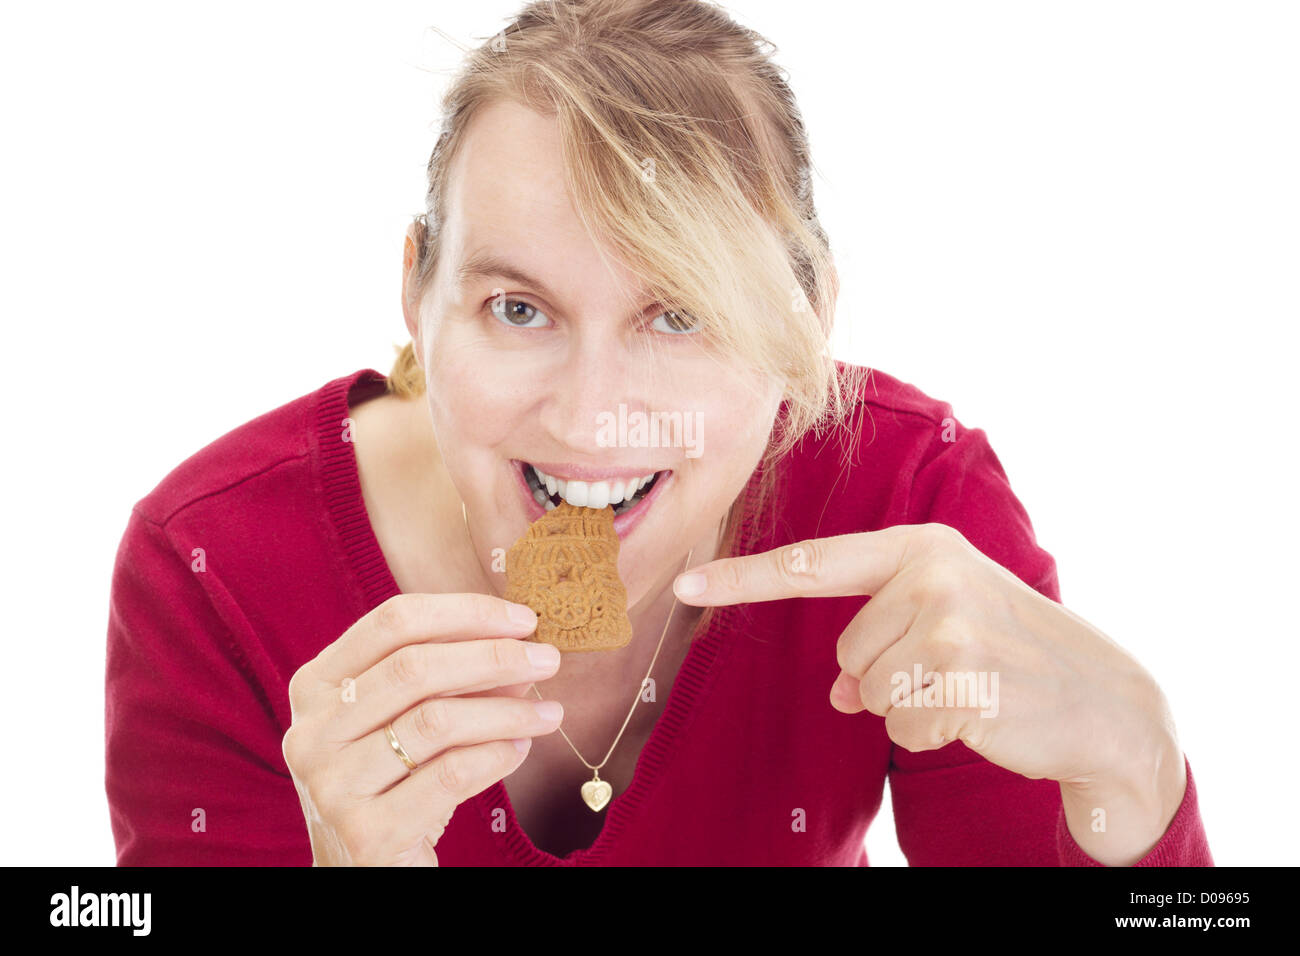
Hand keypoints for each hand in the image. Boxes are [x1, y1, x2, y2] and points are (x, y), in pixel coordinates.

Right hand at [282, 593, 563, 865]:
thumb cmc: (394, 777)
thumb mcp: (405, 715)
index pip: (392, 622)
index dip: (464, 613)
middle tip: (548, 660)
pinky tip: (520, 750)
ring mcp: (332, 784)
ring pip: (436, 722)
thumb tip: (518, 641)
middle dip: (493, 657)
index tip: (524, 619)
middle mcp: (312, 731)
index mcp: (316, 684)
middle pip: (414, 668)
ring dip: (506, 711)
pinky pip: (449, 775)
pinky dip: (496, 756)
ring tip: (548, 712)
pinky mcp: (365, 833)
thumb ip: (448, 675)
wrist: (363, 867)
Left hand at [673, 522, 1186, 864]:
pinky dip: (930, 736)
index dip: (744, 578)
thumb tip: (841, 689)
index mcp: (920, 548)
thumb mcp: (948, 618)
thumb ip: (884, 635)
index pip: (814, 564)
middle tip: (950, 671)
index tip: (685, 584)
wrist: (1102, 698)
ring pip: (868, 692)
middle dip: (884, 676)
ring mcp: (948, 624)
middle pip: (846, 651)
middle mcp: (931, 574)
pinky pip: (900, 728)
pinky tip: (977, 716)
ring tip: (966, 691)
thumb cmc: (1013, 652)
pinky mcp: (962, 678)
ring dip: (908, 709)